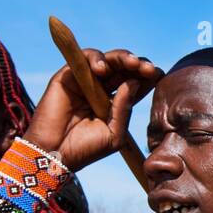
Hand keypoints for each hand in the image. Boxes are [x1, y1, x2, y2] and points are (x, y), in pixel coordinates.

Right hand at [24, 49, 162, 171]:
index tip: (158, 75)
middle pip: (122, 68)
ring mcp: (83, 82)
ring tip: (130, 63)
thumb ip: (124, 108)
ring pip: (106, 59)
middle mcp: (101, 89)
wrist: (54, 155)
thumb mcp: (114, 133)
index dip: (146, 76)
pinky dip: (94, 58)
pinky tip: (102, 69)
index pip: (134, 82)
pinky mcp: (66, 77)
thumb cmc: (85, 149)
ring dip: (121, 57)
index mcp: (115, 102)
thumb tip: (134, 82)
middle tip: (147, 68)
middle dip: (137, 64)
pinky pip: (81, 58)